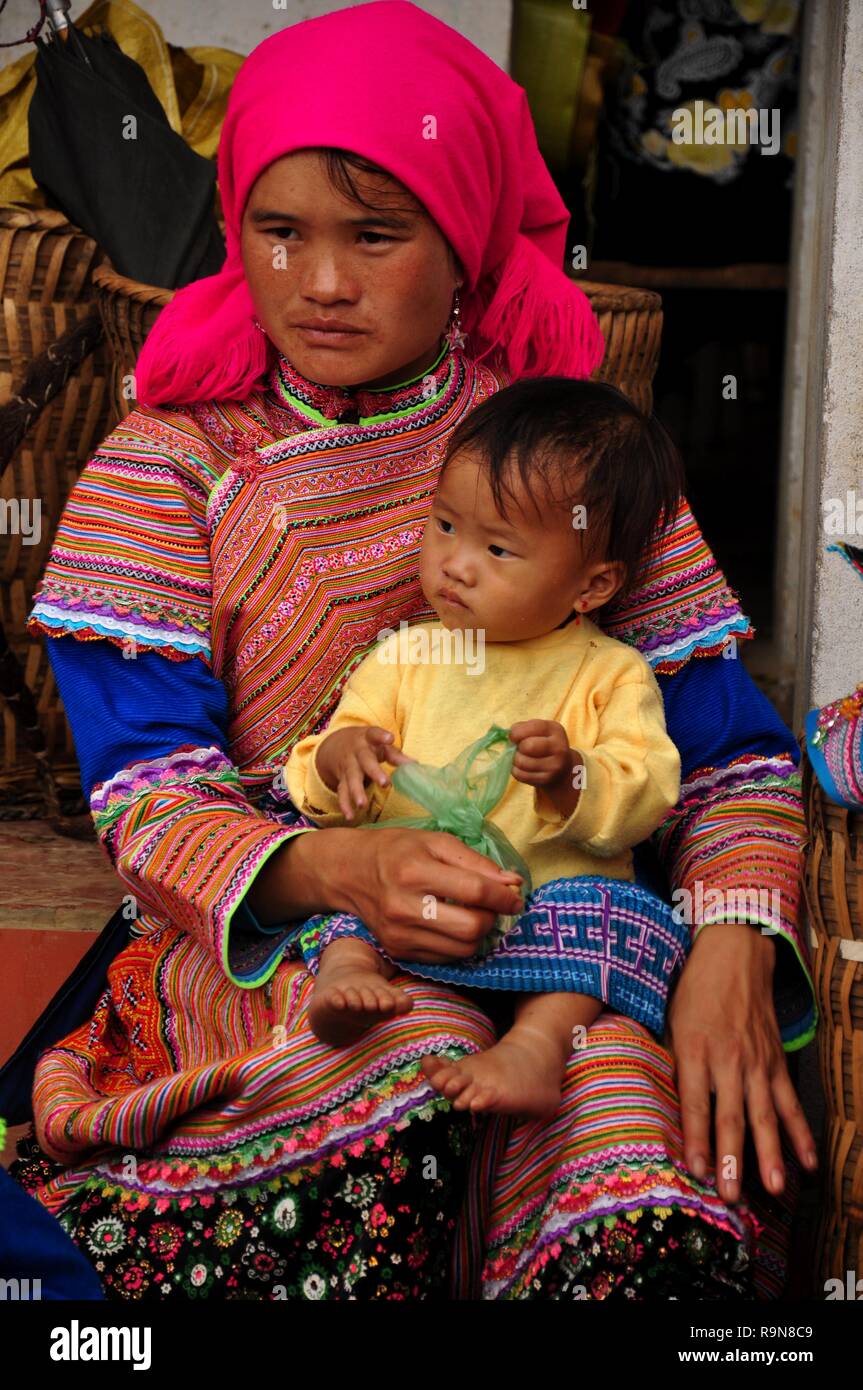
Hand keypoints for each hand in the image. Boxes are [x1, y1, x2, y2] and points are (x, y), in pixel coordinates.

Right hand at [264, 825, 524, 962]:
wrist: (349, 872)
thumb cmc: (397, 850)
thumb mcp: (436, 841)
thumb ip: (476, 862)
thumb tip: (513, 883)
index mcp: (414, 871)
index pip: (474, 891)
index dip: (503, 897)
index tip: (515, 896)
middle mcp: (404, 907)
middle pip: (471, 928)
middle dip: (492, 918)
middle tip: (492, 906)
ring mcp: (400, 934)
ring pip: (462, 949)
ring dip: (479, 934)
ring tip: (474, 915)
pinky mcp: (398, 951)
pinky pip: (446, 958)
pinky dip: (459, 945)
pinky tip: (454, 925)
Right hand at [315, 726, 413, 821]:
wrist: (336, 744)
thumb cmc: (367, 745)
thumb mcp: (380, 745)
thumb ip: (396, 755)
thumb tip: (415, 765)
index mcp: (368, 739)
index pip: (374, 734)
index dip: (381, 736)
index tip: (389, 738)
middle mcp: (356, 752)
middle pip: (365, 761)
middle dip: (374, 772)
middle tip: (384, 783)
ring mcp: (347, 766)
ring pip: (351, 779)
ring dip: (356, 792)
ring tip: (362, 805)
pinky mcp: (341, 779)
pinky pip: (342, 792)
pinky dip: (345, 805)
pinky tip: (350, 816)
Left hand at [509, 719, 578, 815]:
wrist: (561, 769)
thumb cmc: (544, 744)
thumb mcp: (539, 731)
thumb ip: (523, 728)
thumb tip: (508, 734)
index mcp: (556, 730)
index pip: (534, 727)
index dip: (517, 732)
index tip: (513, 736)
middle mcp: (559, 747)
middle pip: (527, 746)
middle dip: (517, 748)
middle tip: (519, 749)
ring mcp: (554, 766)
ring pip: (522, 762)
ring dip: (515, 760)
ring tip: (520, 758)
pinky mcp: (547, 780)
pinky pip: (521, 775)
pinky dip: (516, 771)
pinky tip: (522, 768)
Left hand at [667, 922, 817, 1204]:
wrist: (733, 955)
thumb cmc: (693, 990)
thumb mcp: (668, 1020)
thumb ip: (667, 1061)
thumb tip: (654, 1101)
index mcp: (694, 1049)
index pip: (694, 1102)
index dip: (696, 1138)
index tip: (698, 1171)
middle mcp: (728, 1059)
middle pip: (732, 1116)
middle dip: (733, 1158)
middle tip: (732, 1195)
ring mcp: (757, 1062)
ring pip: (765, 1115)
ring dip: (770, 1154)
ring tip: (775, 1189)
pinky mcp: (776, 1061)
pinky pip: (789, 1101)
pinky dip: (799, 1132)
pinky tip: (806, 1161)